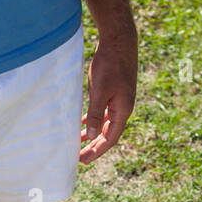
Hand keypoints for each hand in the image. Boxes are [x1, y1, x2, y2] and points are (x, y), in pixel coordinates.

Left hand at [80, 29, 136, 163]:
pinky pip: (102, 112)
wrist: (119, 41)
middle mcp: (122, 108)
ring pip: (105, 124)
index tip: (84, 160)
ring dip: (93, 134)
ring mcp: (118, 100)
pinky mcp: (112, 92)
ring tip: (79, 144)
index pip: (110, 138)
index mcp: (122, 110)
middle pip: (108, 134)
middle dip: (94, 146)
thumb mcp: (100, 90)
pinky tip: (83, 124)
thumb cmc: (111, 64)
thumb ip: (97, 113)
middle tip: (80, 158)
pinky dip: (93, 120)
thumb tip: (93, 135)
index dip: (98, 150)